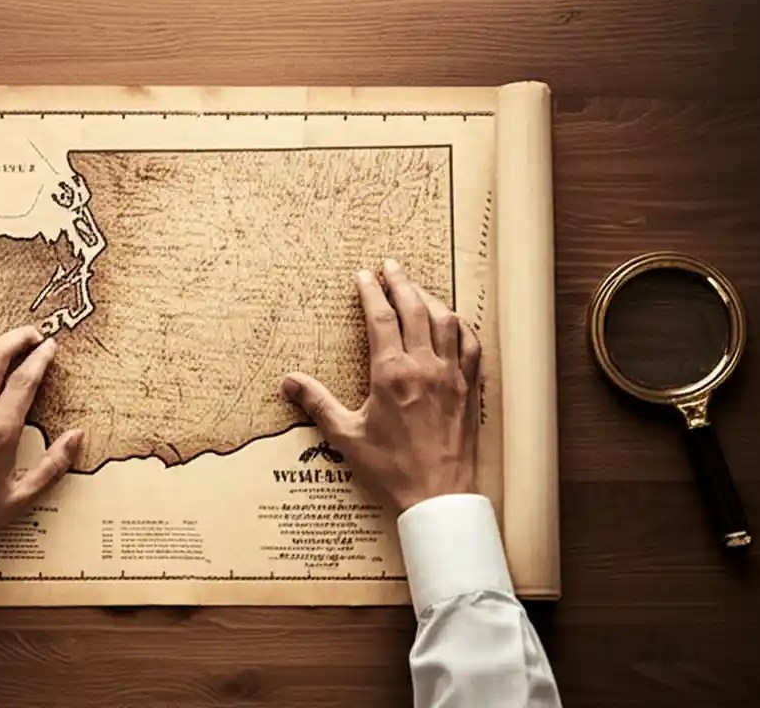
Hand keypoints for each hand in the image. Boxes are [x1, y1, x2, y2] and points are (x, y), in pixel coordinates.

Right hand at [281, 259, 480, 511]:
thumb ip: (316, 403)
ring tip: (416, 288)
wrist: (438, 495)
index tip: (363, 276)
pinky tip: (454, 322)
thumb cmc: (391, 468)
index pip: (381, 318)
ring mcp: (452, 375)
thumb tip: (288, 381)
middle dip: (401, 282)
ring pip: (446, 320)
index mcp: (392, 373)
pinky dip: (461, 326)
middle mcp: (425, 366)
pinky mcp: (470, 389)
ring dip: (430, 298)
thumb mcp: (345, 436)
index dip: (371, 292)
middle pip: (415, 308)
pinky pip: (471, 345)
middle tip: (390, 265)